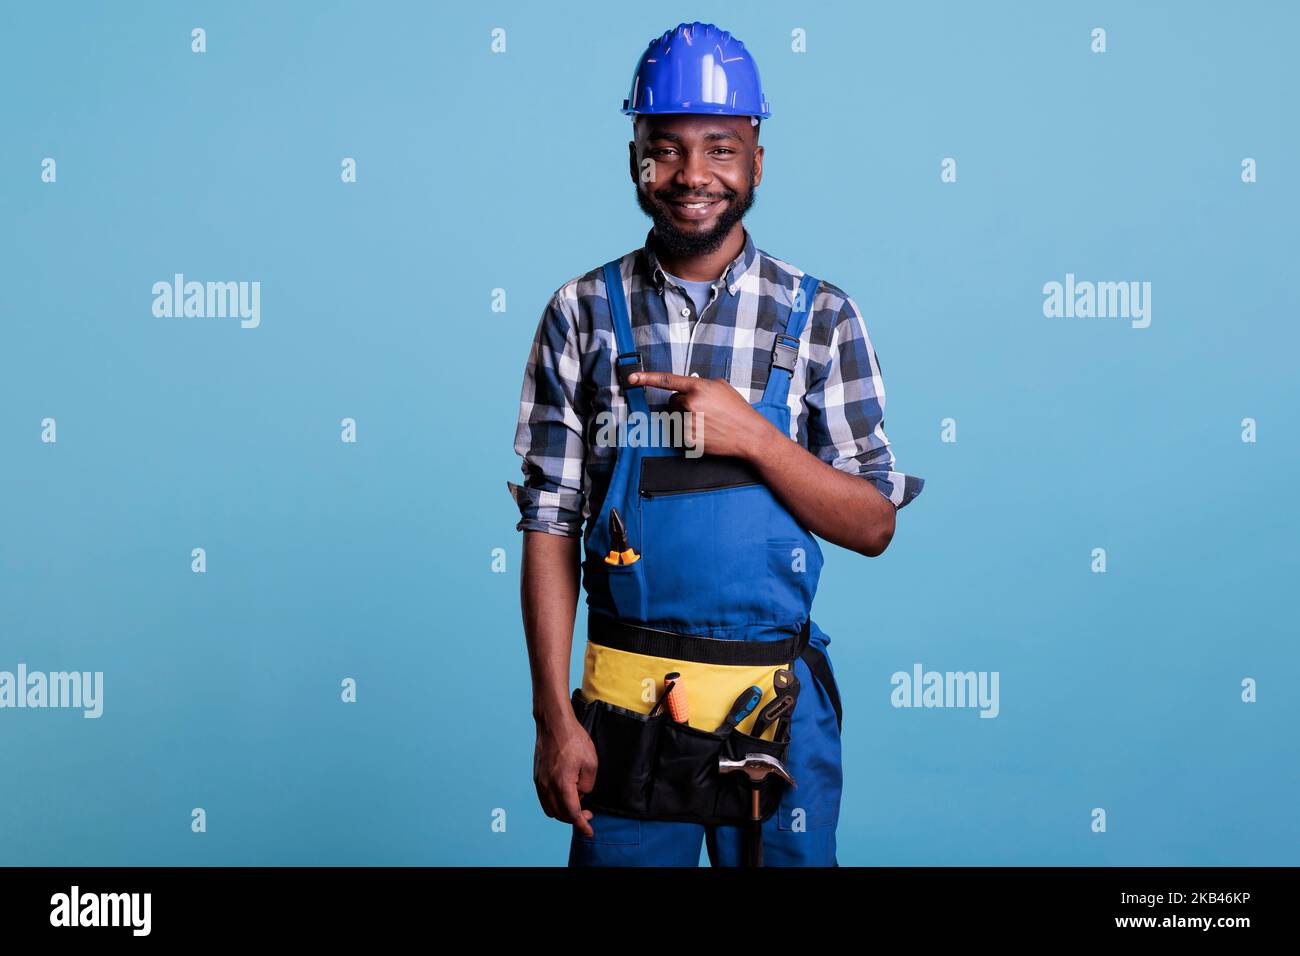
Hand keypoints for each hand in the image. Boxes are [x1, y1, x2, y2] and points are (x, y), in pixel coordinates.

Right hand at [533, 718, 597, 836]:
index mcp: (563, 785)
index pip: (572, 814)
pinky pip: (544, 799)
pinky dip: (554, 804)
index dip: (582, 826)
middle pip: (560, 815)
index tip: (589, 832)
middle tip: (588, 814)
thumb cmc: (574, 740)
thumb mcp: (591, 763)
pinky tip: (565, 796)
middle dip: (575, 819)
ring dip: (563, 813)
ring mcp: (540, 782)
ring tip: (577, 804)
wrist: (554, 723)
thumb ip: (588, 785)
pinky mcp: (537, 776)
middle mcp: (547, 786)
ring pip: (550, 809)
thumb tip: (581, 794)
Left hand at [628, 372, 772, 459]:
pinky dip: (690, 433)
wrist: (749, 434)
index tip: (632, 378)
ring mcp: (688, 422)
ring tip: (708, 422)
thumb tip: (688, 386)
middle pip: (672, 402)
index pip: (666, 380)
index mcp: (699, 387)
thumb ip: (701, 384)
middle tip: (703, 410)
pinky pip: (681, 433)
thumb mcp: (721, 387)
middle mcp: (691, 403)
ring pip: (676, 418)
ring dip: (687, 419)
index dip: (646, 378)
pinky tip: (706, 432)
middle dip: (683, 404)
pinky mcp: (689, 439)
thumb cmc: (738, 410)